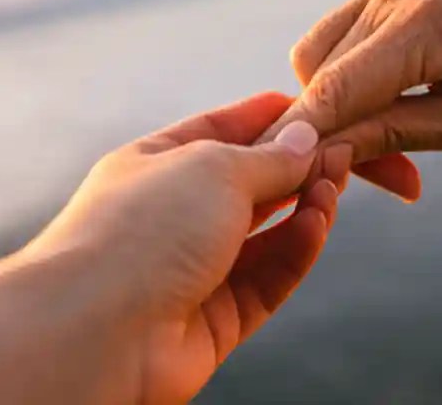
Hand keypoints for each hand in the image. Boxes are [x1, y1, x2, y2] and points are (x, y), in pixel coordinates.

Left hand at [25, 93, 350, 404]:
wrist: (94, 331)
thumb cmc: (141, 230)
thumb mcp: (213, 167)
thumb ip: (269, 157)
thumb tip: (306, 139)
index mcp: (157, 163)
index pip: (224, 130)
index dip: (272, 118)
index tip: (320, 109)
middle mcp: (174, 214)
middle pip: (252, 184)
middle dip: (299, 165)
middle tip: (346, 150)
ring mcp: (193, 269)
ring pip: (267, 234)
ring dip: (305, 206)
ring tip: (335, 184)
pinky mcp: (215, 320)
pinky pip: (268, 279)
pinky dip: (296, 250)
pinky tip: (317, 224)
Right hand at [267, 0, 441, 169]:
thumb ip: (395, 135)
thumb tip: (316, 152)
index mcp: (434, 21)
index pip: (335, 88)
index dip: (304, 142)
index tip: (286, 188)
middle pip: (320, 76)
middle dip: (334, 134)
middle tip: (394, 183)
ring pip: (321, 59)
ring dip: (344, 113)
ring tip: (401, 160)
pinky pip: (344, 42)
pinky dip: (356, 86)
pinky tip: (398, 118)